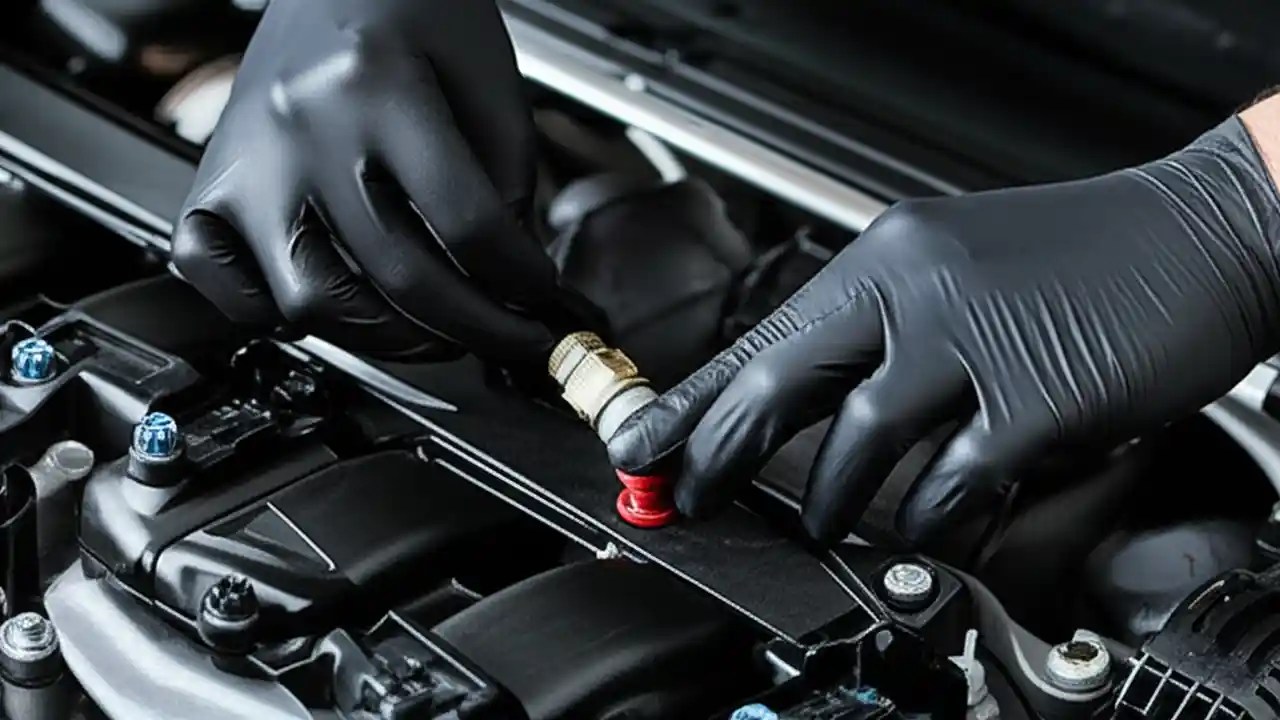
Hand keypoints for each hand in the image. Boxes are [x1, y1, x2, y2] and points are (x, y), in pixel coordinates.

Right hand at [172, 0, 566, 363]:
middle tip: (509, 335)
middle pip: (400, 276)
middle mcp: (300, 124)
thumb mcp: (488, 80)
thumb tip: (509, 281)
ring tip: (435, 332)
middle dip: (477, 328)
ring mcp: (247, 159)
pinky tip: (331, 306)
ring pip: (313, 299)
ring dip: (390, 339)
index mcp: (378, 83)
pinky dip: (272, 313)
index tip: (540, 297)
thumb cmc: (416, 11)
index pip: (467, 223)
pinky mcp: (210, 182)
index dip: (519, 279)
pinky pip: (217, 279)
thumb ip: (507, 181)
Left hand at [607, 116, 1279, 545]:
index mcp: (889, 256)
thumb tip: (816, 404)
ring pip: (864, 441)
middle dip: (728, 451)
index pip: (766, 334)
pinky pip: (955, 480)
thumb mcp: (957, 266)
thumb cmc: (1078, 258)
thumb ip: (885, 329)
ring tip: (821, 524)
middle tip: (696, 494)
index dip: (696, 398)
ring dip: (832, 498)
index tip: (644, 440)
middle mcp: (917, 286)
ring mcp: (976, 339)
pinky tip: (934, 523)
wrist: (1201, 229)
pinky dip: (936, 514)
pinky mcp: (1036, 395)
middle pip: (785, 381)